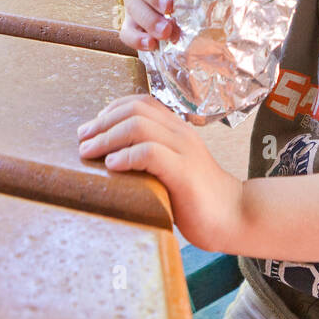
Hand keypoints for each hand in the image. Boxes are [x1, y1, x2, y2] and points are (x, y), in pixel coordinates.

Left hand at [77, 95, 243, 250]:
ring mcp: (184, 151)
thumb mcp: (173, 168)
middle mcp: (181, 133)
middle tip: (82, 141)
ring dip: (106, 138)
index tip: (91, 129)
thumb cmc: (198, 197)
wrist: (235, 215)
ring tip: (88, 153)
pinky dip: (125, 156)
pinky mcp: (184, 173)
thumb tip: (111, 158)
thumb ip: (151, 157)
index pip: (141, 102)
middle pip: (135, 110)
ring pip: (139, 126)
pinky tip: (112, 166)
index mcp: (178, 129)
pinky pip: (150, 153)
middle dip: (101, 123)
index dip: (110, 110)